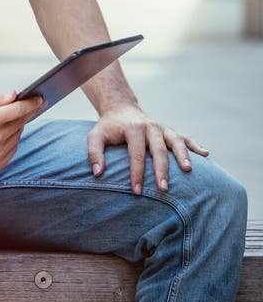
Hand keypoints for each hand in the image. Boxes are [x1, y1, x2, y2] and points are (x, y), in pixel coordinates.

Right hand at [0, 90, 43, 171]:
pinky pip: (14, 147)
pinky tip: (4, 132)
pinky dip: (12, 138)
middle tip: (32, 104)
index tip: (39, 98)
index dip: (30, 103)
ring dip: (17, 125)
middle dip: (26, 112)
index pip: (17, 110)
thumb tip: (14, 94)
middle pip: (20, 122)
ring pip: (18, 134)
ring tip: (10, 118)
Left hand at [87, 102, 209, 194]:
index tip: (136, 191)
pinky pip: (185, 136)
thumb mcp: (96, 136)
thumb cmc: (109, 128)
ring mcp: (163, 128)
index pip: (136, 153)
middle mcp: (151, 127)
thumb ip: (94, 152)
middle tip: (163, 188)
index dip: (136, 173)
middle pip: (158, 150)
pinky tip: (206, 154)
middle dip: (161, 170)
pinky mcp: (170, 130)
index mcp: (133, 129)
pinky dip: (195, 144)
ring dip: (183, 155)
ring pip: (175, 141)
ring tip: (188, 170)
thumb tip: (97, 173)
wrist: (122, 110)